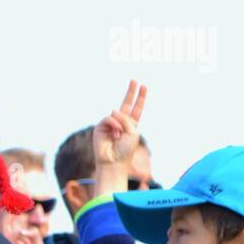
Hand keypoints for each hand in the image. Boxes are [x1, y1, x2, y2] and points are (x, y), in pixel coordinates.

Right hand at [92, 80, 146, 197]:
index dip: (140, 98)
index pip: (136, 109)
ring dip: (120, 124)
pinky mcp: (100, 128)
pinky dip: (112, 124)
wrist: (113, 163)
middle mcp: (121, 124)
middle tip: (134, 80)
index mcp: (131, 126)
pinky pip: (108, 118)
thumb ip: (125, 118)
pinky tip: (114, 134)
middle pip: (126, 104)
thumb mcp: (132, 132)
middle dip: (131, 92)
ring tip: (119, 137)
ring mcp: (110, 125)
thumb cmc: (125, 151)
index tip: (144, 86)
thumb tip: (112, 110)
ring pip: (116, 113)